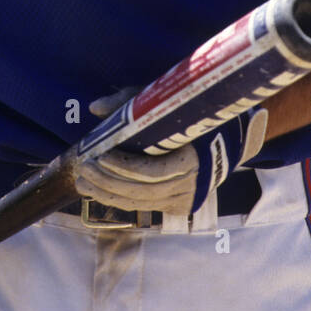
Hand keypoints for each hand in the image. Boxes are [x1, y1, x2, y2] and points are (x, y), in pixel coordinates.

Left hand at [76, 89, 268, 215]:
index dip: (123, 168)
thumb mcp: (163, 104)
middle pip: (140, 191)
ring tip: (83, 183)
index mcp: (192, 159)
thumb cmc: (189, 117)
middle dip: (106, 182)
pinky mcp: (178, 206)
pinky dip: (120, 200)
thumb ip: (129, 103)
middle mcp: (189, 185)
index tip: (99, 156)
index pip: (151, 171)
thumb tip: (95, 108)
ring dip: (107, 195)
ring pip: (139, 204)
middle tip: (82, 169)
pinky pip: (144, 207)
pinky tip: (100, 192)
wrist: (227, 142)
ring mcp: (184, 199)